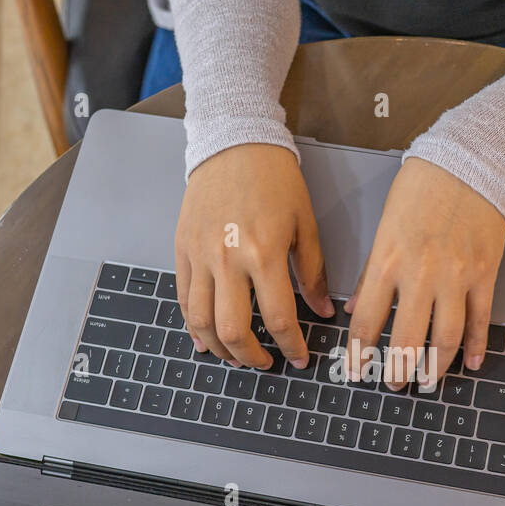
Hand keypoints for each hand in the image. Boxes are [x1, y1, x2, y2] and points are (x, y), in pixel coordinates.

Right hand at [174, 143, 333, 368]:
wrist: (233, 143)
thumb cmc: (274, 180)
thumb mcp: (304, 224)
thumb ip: (313, 272)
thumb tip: (322, 310)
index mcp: (264, 254)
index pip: (279, 318)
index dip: (292, 346)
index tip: (300, 357)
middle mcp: (228, 259)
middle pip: (234, 329)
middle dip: (252, 357)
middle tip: (267, 363)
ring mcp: (200, 256)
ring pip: (201, 321)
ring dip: (220, 348)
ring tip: (237, 356)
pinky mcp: (182, 250)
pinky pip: (183, 299)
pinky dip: (192, 326)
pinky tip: (206, 340)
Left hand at [346, 158, 504, 389]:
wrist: (468, 163)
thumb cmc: (420, 190)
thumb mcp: (384, 228)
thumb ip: (371, 274)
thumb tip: (355, 310)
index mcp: (388, 261)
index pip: (366, 322)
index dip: (358, 354)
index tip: (354, 371)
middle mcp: (421, 274)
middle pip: (408, 339)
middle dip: (398, 370)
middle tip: (393, 384)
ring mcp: (456, 276)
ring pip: (446, 337)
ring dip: (435, 367)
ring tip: (426, 382)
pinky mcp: (484, 274)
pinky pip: (480, 320)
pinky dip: (475, 346)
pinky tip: (468, 364)